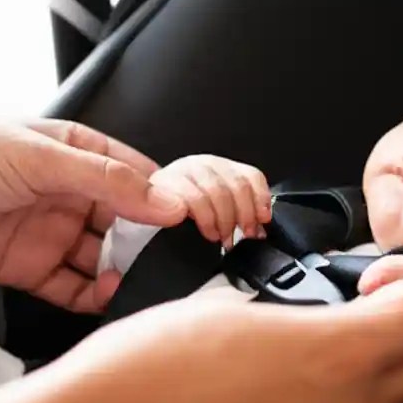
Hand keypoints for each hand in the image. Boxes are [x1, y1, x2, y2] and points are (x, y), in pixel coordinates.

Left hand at [0, 119, 185, 311]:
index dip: (167, 202)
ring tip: (141, 287)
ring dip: (124, 275)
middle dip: (150, 246)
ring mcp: (49, 232)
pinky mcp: (27, 268)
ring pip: (103, 261)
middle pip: (127, 225)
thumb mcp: (37, 157)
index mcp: (76, 153)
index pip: (138, 178)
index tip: (195, 225)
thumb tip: (166, 202)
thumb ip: (104, 182)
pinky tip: (107, 300)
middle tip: (174, 265)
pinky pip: (71, 288)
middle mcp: (68, 194)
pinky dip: (93, 298)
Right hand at [40, 279, 402, 402]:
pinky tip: (302, 379)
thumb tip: (329, 313)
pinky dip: (354, 401)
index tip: (376, 278)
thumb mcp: (234, 308)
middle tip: (373, 302)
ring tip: (335, 337)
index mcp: (339, 359)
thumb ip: (307, 311)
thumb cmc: (146, 370)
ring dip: (392, 364)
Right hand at [152, 154, 272, 247]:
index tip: (263, 220)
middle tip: (244, 235)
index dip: (261, 199)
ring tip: (223, 238)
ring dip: (226, 220)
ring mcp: (182, 171)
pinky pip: (196, 199)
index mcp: (217, 169)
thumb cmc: (176, 218)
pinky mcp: (165, 184)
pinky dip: (207, 219)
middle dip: (245, 215)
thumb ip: (236, 211)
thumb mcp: (212, 211)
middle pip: (237, 184)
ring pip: (219, 191)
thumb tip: (260, 229)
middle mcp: (201, 164)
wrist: (139, 218)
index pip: (250, 175)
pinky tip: (208, 232)